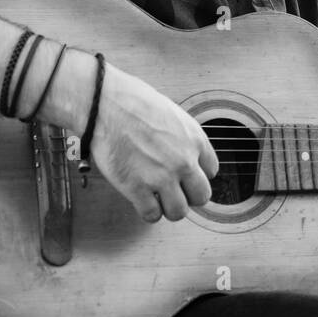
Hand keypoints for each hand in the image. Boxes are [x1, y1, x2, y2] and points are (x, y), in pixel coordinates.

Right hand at [48, 51, 218, 222]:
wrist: (105, 104)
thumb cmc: (133, 102)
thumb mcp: (173, 114)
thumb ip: (183, 138)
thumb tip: (184, 151)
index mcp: (195, 140)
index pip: (212, 171)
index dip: (197, 175)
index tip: (186, 175)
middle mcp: (184, 161)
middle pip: (202, 196)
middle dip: (188, 196)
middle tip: (175, 191)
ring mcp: (161, 177)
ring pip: (179, 212)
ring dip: (169, 208)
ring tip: (158, 199)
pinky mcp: (137, 188)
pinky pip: (152, 215)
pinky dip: (147, 211)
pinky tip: (141, 200)